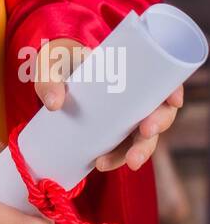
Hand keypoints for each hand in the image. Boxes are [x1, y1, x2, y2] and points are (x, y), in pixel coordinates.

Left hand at [34, 36, 183, 171]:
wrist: (50, 74)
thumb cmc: (58, 60)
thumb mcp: (52, 63)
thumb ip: (50, 80)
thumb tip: (54, 104)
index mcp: (130, 69)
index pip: (163, 80)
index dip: (173, 90)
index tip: (173, 100)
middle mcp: (135, 95)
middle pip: (159, 113)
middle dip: (157, 126)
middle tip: (146, 132)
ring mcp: (125, 115)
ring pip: (144, 136)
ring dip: (137, 151)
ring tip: (112, 159)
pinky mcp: (113, 130)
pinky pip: (123, 147)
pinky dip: (116, 157)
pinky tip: (102, 163)